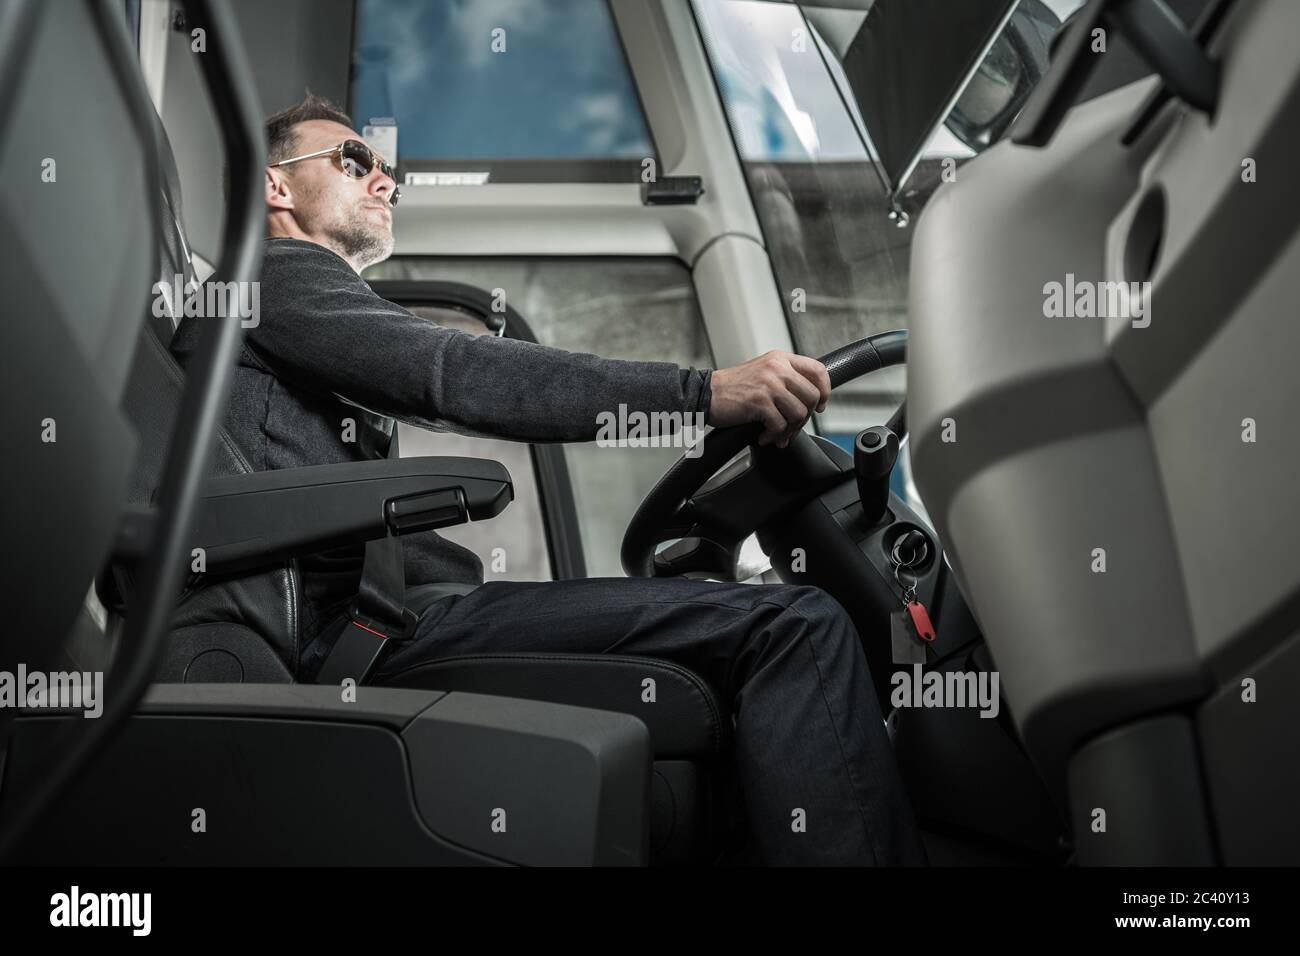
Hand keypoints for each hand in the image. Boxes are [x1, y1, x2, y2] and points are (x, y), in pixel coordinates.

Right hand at [708, 350, 830, 447]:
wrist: (706, 393)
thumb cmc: (733, 387)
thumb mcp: (764, 372)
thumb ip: (786, 379)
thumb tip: (810, 399)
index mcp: (781, 359)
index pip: (818, 370)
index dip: (825, 390)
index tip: (820, 405)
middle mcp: (777, 368)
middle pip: (812, 396)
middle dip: (805, 417)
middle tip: (792, 426)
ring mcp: (769, 384)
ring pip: (799, 413)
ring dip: (789, 430)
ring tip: (776, 434)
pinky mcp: (759, 402)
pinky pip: (780, 425)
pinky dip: (773, 436)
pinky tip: (763, 436)